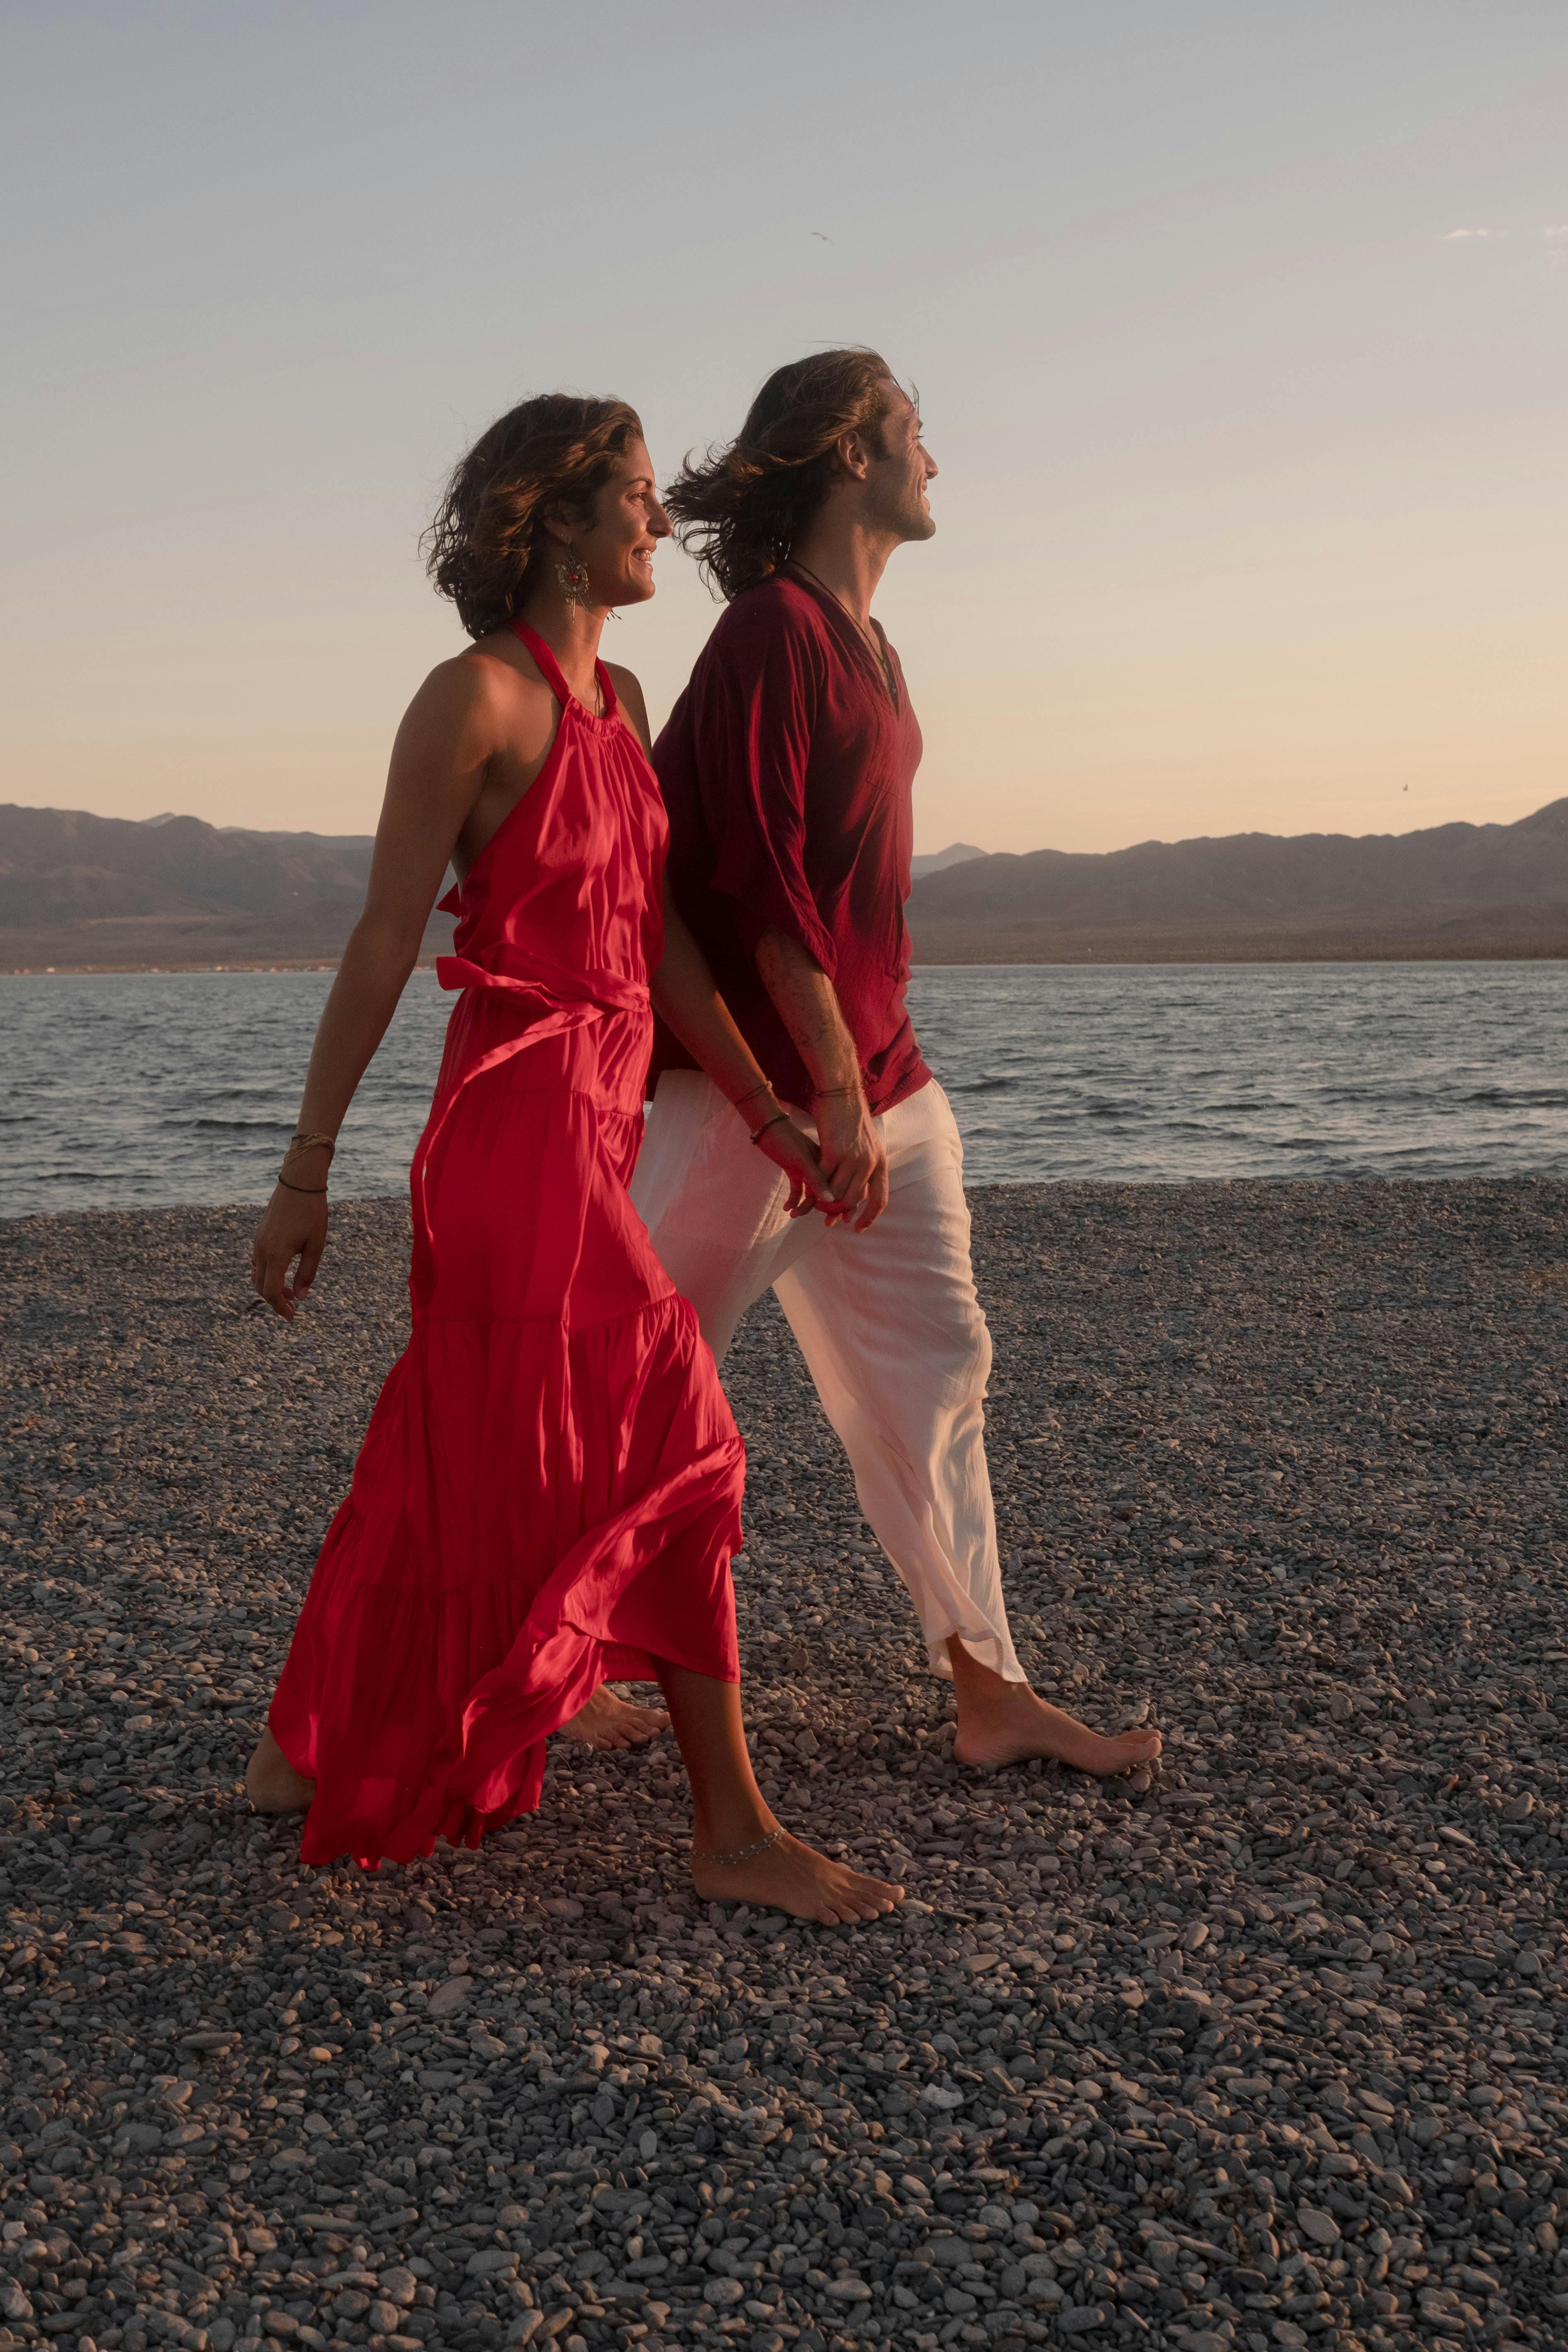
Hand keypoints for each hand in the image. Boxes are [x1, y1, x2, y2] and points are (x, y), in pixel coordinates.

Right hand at [251, 1185, 328, 1319]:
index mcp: (276, 1254)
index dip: (281, 1307)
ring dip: (270, 1288)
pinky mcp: (259, 1235)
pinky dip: (267, 1274)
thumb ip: (307, 1273)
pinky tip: (283, 1273)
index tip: (292, 1317)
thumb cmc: (312, 1212)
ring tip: (290, 1293)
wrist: (299, 1182)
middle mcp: (262, 1250)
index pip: (271, 1291)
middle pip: (261, 1287)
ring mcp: (258, 1242)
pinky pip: (257, 1262)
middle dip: (275, 1301)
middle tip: (293, 1308)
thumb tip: (301, 1298)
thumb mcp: (316, 1245)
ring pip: (257, 1275)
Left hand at [753, 1111, 831, 1218]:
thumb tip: (830, 1200)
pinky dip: (793, 1199)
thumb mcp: (802, 1161)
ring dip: (802, 1205)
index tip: (829, 1217)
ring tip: (792, 1214)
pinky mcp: (795, 1171)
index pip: (838, 1186)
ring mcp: (808, 1169)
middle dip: (817, 1207)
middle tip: (803, 1215)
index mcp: (829, 1162)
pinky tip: (786, 1208)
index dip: (836, 1202)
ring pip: (810, 1193)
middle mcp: (821, 1167)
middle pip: (825, 1192)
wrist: (767, 1128)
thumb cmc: (786, 1140)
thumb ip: (816, 1180)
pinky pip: (797, 1190)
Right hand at [813, 1090, 888, 1232]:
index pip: (880, 1199)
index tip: (857, 1229)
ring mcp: (852, 1159)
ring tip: (813, 1207)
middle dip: (839, 1213)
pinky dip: (813, 1189)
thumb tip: (860, 1192)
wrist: (842, 1095)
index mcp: (880, 1162)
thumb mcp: (867, 1145)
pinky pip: (822, 1179)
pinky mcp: (833, 1153)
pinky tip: (807, 1194)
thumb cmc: (851, 1119)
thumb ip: (864, 1168)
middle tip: (827, 1221)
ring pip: (836, 1192)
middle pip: (854, 1199)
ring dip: (823, 1203)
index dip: (869, 1217)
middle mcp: (870, 1163)